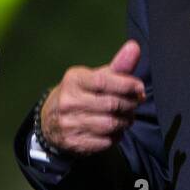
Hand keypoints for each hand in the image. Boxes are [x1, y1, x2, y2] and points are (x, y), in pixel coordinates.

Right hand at [41, 41, 146, 156]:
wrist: (49, 120)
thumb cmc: (80, 94)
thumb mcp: (94, 77)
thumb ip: (117, 65)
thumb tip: (134, 46)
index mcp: (74, 80)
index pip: (104, 81)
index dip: (127, 85)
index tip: (140, 88)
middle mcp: (68, 101)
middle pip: (111, 104)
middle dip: (129, 105)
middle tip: (135, 104)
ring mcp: (68, 123)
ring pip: (110, 124)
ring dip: (125, 121)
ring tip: (127, 117)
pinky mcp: (73, 142)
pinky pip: (105, 142)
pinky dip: (116, 136)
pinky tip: (116, 130)